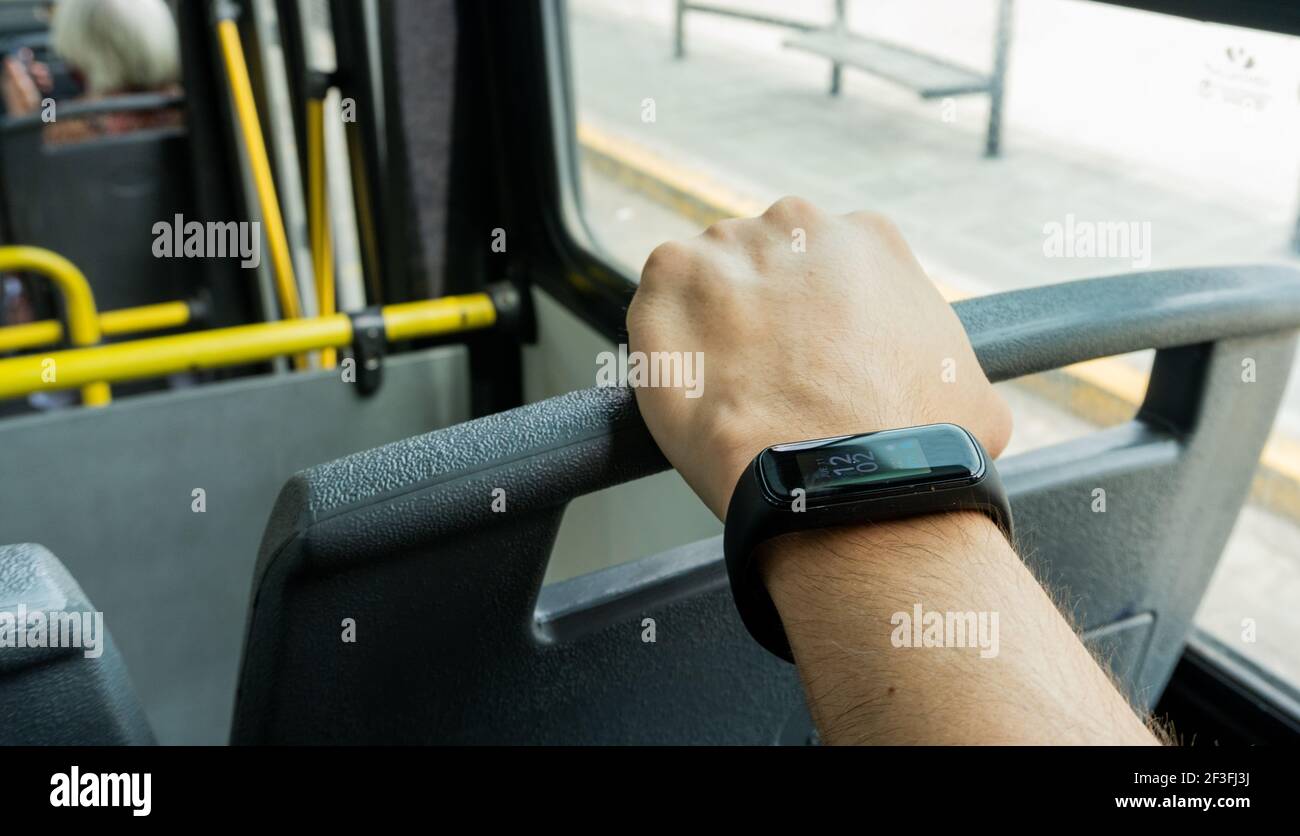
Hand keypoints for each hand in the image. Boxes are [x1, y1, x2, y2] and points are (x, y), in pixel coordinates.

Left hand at [627, 197, 1011, 518]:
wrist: (848, 480)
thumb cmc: (916, 446)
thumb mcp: (972, 392)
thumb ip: (947, 367)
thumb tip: (955, 393)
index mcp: (867, 239)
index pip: (822, 266)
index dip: (809, 321)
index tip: (804, 361)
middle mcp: (796, 226)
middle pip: (761, 264)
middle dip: (758, 314)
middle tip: (763, 379)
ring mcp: (727, 248)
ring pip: (705, 283)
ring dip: (708, 328)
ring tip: (724, 395)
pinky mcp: (667, 282)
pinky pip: (654, 308)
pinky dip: (662, 346)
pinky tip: (688, 392)